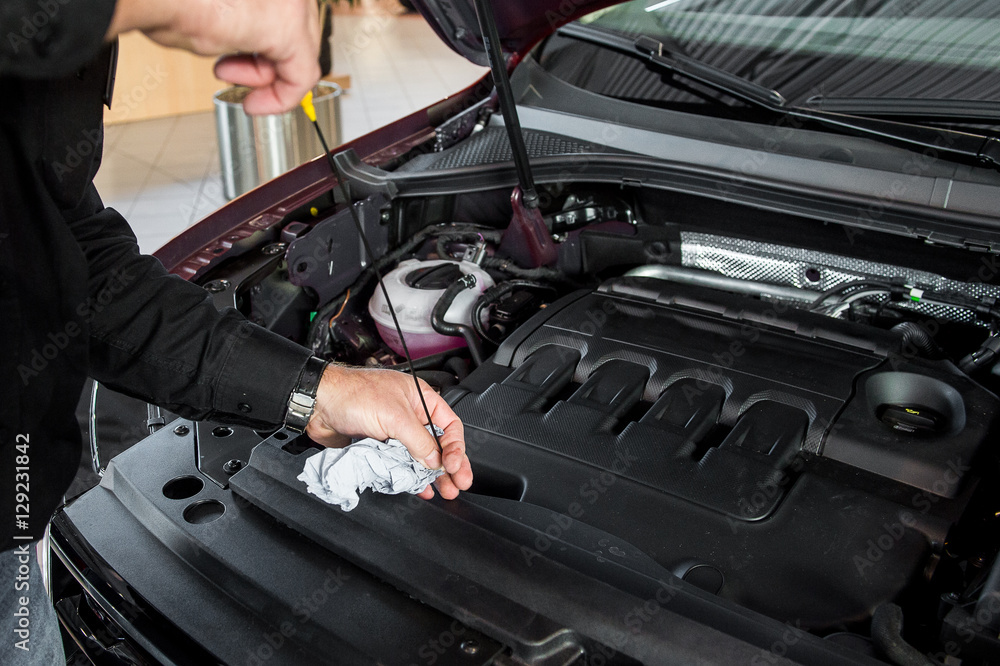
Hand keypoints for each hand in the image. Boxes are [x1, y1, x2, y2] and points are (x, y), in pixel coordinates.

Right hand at [105, 0, 320, 113]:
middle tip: (232, 73)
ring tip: (229, 77)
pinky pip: (303, 74)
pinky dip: (282, 97)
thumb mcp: (210, 15)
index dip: (263, 45)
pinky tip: (256, 104)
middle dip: (263, 60)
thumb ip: (236, 25)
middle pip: (295, 31)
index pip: (282, 15)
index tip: (243, 64)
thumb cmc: (166, 0)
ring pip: (300, 51)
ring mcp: (290, 2)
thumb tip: (238, 43)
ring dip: (264, 75)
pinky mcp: (291, 28)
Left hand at [305, 365, 472, 500]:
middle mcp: (411, 416)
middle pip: (438, 445)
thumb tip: (435, 461)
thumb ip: (419, 441)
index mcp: (421, 399)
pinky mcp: (380, 447)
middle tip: (459, 484)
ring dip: (432, 476)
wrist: (318, 404)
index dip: (455, 447)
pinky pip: (400, 465)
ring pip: (420, 458)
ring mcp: (395, 433)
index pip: (449, 426)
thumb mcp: (395, 417)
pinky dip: (411, 478)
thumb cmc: (353, 394)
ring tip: (445, 491)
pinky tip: (419, 489)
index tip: (454, 465)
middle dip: (450, 466)